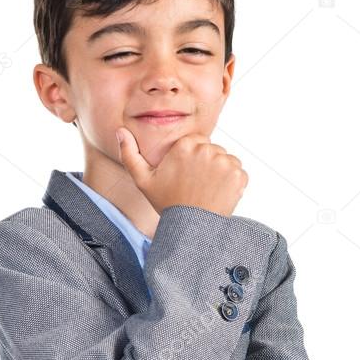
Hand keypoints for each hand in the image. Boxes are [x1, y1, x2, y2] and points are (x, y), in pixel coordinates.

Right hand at [115, 128, 247, 217]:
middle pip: (212, 150)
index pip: (197, 142)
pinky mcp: (239, 176)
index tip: (187, 174)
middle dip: (207, 164)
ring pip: (226, 160)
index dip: (192, 158)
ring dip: (220, 172)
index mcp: (185, 145)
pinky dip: (232, 183)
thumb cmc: (167, 204)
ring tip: (207, 191)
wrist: (190, 229)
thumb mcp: (143, 181)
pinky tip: (218, 194)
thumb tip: (120, 130)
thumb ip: (130, 154)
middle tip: (197, 185)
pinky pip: (238, 172)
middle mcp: (207, 150)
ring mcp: (225, 163)